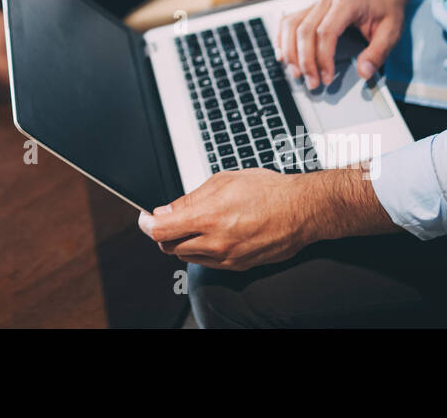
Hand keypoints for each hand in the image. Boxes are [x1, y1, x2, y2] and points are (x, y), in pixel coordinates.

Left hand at [137, 170, 312, 270]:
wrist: (301, 210)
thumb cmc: (267, 190)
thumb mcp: (222, 181)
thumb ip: (189, 199)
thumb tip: (165, 211)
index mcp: (208, 217)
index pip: (160, 231)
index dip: (146, 224)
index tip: (145, 218)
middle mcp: (216, 242)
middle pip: (169, 247)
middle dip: (164, 233)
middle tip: (169, 219)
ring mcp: (227, 258)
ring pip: (186, 257)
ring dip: (182, 242)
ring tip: (195, 224)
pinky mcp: (238, 266)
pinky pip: (208, 263)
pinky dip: (201, 251)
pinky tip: (212, 234)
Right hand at [277, 0, 414, 89]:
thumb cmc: (385, 9)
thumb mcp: (392, 31)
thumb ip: (378, 53)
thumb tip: (363, 72)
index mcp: (347, 3)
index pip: (326, 32)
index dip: (323, 58)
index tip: (327, 77)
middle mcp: (326, 1)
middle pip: (304, 31)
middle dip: (305, 61)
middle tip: (312, 83)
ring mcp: (315, 4)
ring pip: (291, 26)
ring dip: (291, 53)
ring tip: (297, 74)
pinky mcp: (309, 9)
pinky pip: (287, 22)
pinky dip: (282, 40)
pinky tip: (283, 56)